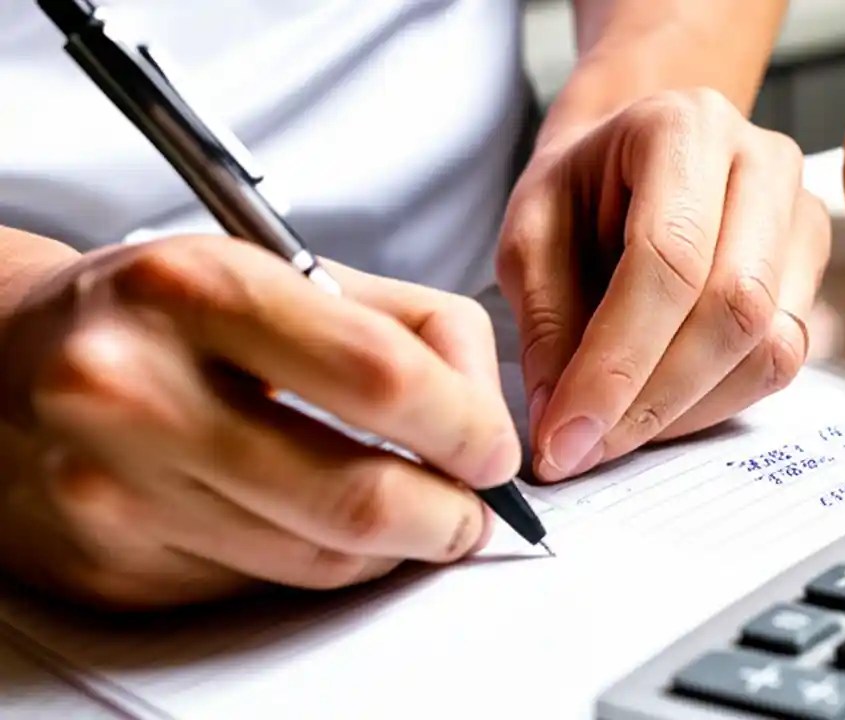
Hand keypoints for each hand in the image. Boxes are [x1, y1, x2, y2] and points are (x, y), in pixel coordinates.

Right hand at [0, 236, 519, 609]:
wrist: (7, 357)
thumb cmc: (166, 309)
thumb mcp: (284, 269)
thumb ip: (410, 329)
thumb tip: (488, 424)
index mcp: (198, 292)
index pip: (380, 375)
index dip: (467, 426)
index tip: (493, 450)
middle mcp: (139, 391)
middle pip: (356, 495)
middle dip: (449, 517)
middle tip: (471, 512)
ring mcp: (116, 489)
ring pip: (319, 559)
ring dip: (392, 548)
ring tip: (406, 512)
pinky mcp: (111, 565)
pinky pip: (264, 586)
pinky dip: (320, 563)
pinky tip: (319, 524)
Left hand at [497, 88, 831, 481]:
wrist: (633, 155)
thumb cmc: (580, 187)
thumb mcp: (530, 234)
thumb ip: (545, 323)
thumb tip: (562, 425)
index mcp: (683, 128)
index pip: (668, 260)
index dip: (618, 362)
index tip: (566, 434)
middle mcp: (762, 163)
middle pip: (733, 307)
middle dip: (654, 399)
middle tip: (586, 449)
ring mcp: (800, 217)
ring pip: (769, 345)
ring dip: (687, 410)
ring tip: (617, 429)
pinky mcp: (813, 268)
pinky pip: (782, 359)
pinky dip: (716, 401)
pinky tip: (661, 404)